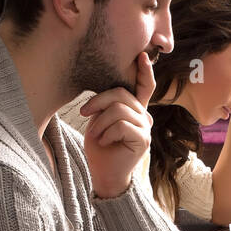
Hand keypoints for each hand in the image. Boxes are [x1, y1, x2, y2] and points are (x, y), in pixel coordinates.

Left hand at [80, 51, 155, 197]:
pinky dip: (106, 133)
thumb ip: (106, 105)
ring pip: (119, 110)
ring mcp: (146, 128)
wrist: (104, 175)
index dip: (145, 71)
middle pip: (121, 94)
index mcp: (134, 109)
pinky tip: (103, 142)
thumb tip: (105, 89)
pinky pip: (121, 125)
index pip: (144, 86)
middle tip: (84, 114)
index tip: (142, 56)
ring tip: (95, 135)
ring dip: (100, 123)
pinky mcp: (143, 139)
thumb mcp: (99, 121)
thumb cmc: (99, 148)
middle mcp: (144, 116)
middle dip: (97, 102)